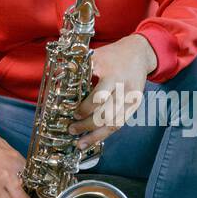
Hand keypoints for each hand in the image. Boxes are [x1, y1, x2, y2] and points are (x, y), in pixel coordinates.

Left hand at [67, 34, 156, 149]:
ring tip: (81, 143)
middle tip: (72, 129)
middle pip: (107, 114)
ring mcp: (131, 100)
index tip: (74, 114)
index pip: (99, 97)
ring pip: (114, 123)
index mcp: (114, 76)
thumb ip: (79, 67)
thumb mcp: (96, 56)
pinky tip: (94, 139)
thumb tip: (57, 75)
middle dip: (88, 125)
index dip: (85, 108)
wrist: (139, 54)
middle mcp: (124, 90)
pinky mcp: (135, 107)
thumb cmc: (114, 55)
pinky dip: (106, 134)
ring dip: (96, 135)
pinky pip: (120, 124)